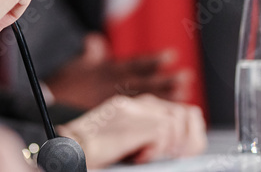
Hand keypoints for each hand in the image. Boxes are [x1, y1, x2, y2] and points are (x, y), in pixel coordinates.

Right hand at [45, 34, 191, 108]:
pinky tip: (162, 116)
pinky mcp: (110, 118)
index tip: (171, 55)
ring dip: (164, 96)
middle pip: (145, 81)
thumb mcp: (76, 63)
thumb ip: (89, 52)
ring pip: (144, 98)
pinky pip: (134, 116)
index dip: (154, 60)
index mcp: (107, 69)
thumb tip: (94, 39)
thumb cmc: (62, 84)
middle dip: (166, 80)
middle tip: (187, 78)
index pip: (136, 63)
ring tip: (183, 95)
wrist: (49, 103)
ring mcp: (113, 102)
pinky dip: (148, 116)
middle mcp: (114, 84)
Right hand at [58, 94, 206, 167]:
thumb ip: (149, 135)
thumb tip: (181, 146)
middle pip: (185, 114)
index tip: (179, 153)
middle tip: (169, 157)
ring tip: (149, 156)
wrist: (71, 149)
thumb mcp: (129, 140)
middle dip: (186, 141)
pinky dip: (155, 149)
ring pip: (176, 122)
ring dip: (169, 145)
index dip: (189, 135)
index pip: (182, 112)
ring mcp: (134, 110)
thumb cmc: (98, 153)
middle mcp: (138, 103)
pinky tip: (139, 157)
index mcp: (137, 106)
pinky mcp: (130, 121)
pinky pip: (162, 132)